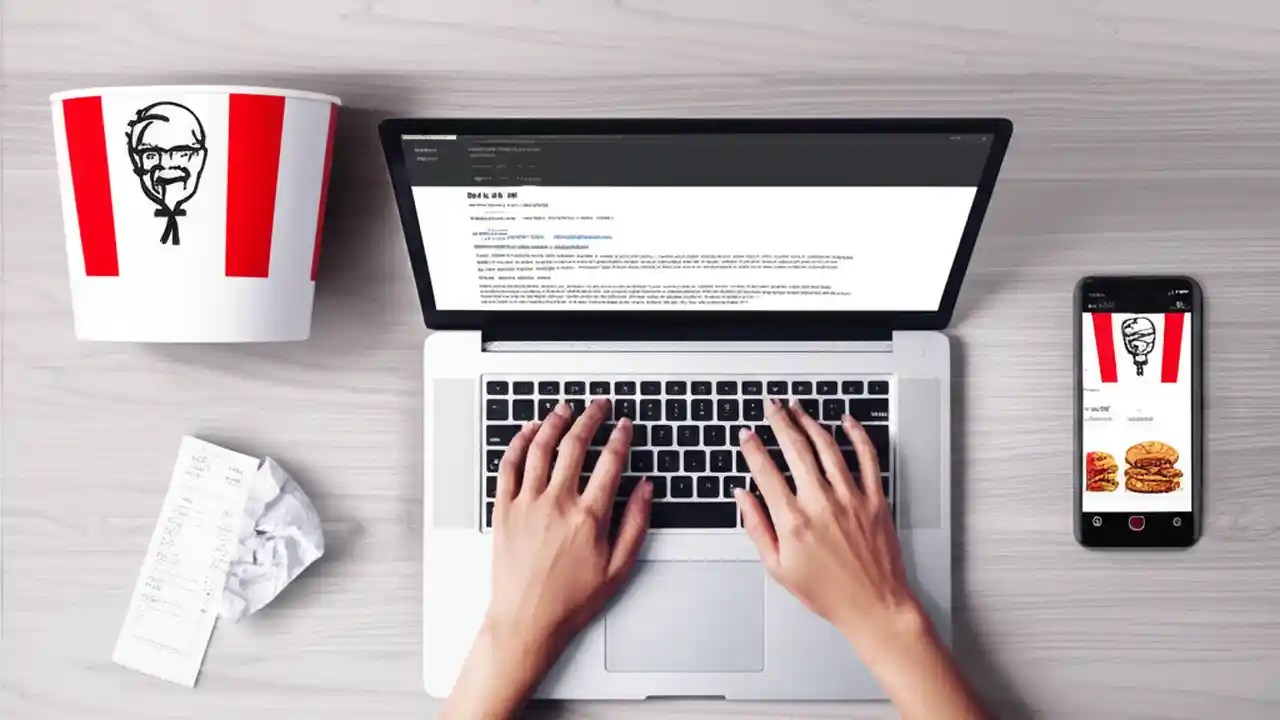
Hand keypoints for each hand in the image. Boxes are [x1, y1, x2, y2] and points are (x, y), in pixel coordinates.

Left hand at [443, 400, 650, 719]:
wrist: (526, 620)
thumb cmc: (571, 600)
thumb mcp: (618, 567)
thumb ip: (636, 524)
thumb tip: (646, 489)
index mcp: (588, 517)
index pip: (610, 462)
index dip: (621, 438)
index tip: (625, 426)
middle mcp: (557, 503)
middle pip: (576, 444)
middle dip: (591, 418)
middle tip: (599, 406)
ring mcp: (527, 503)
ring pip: (541, 447)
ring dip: (555, 421)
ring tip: (565, 408)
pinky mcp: (504, 509)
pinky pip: (510, 465)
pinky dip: (520, 442)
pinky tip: (529, 431)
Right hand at [734, 399, 916, 642]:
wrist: (873, 605)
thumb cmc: (827, 592)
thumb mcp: (778, 568)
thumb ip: (757, 528)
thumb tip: (743, 497)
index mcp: (793, 521)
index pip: (766, 471)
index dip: (752, 448)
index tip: (746, 435)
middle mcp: (821, 504)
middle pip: (795, 449)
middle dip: (779, 422)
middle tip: (771, 407)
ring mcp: (850, 498)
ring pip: (827, 446)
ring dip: (809, 422)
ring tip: (798, 408)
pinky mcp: (875, 499)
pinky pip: (867, 458)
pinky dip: (857, 435)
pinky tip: (846, 421)